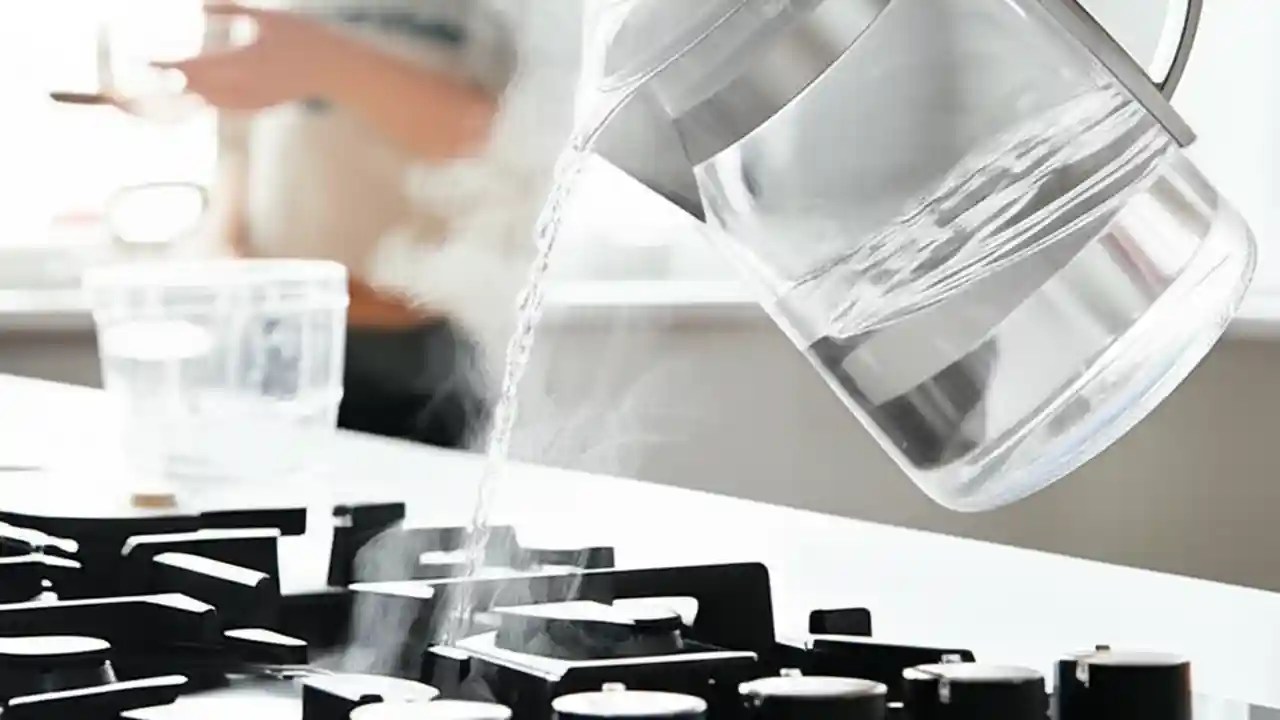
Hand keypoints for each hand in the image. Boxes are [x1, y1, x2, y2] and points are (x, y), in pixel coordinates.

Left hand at [157, 3, 344, 110]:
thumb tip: (199, 6)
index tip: (144, 59)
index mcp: (242, 63)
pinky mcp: (264, 106)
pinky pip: (229, 107)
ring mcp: (255, 101)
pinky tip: (205, 96)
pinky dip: (212, 101)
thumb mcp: (267, 16)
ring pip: (211, 101)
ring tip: (175, 82)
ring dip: (191, 92)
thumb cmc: (306, 38)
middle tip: (154, 69)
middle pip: (196, 88)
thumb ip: (230, 9)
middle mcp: (244, 87)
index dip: (165, 65)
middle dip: (173, 80)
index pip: (191, 68)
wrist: (337, 70)